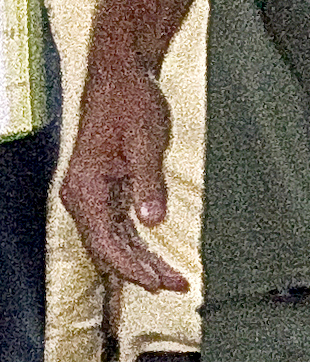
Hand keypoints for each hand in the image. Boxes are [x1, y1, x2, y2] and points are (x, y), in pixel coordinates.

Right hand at [60, 58, 188, 294]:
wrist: (122, 76)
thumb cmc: (130, 101)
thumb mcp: (145, 139)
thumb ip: (148, 182)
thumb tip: (153, 221)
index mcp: (86, 188)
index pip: (105, 241)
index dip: (131, 267)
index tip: (158, 282)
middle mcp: (83, 196)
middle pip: (108, 248)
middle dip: (140, 271)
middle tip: (175, 285)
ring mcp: (93, 194)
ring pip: (114, 240)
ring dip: (141, 261)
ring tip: (172, 279)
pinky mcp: (106, 188)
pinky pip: (118, 226)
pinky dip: (137, 243)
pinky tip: (154, 257)